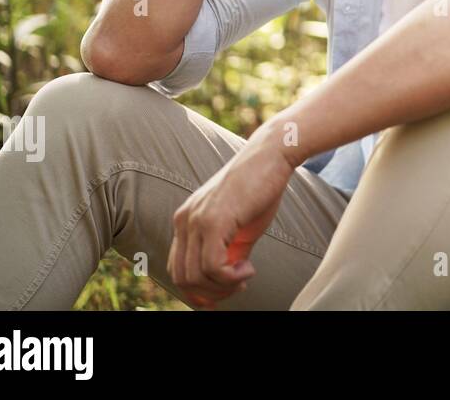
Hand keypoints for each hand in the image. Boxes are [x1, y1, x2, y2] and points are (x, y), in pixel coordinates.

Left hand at [167, 140, 294, 309]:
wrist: (272, 157)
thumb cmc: (260, 189)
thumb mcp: (241, 228)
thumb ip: (230, 253)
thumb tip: (227, 282)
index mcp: (186, 221)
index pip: (177, 269)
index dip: (196, 291)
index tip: (223, 293)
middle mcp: (184, 220)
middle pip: (182, 278)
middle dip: (211, 293)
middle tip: (239, 286)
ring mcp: (196, 220)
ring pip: (195, 277)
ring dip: (223, 287)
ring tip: (246, 275)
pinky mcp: (214, 221)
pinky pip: (213, 266)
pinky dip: (231, 277)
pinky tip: (249, 269)